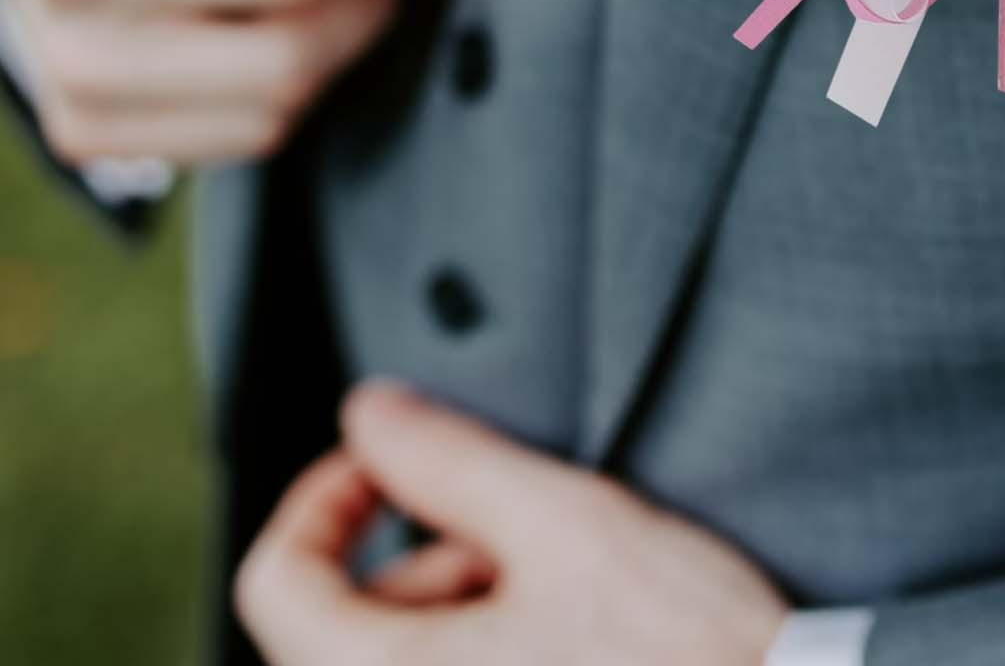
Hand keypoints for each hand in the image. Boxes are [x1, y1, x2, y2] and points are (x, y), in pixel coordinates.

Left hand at [235, 380, 789, 665]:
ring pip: (407, 658)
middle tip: (540, 540)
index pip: (276, 582)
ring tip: (576, 595)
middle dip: (436, 554)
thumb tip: (366, 409)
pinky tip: (580, 641)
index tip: (393, 460)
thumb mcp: (563, 524)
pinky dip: (494, 650)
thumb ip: (449, 461)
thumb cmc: (681, 646)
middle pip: (351, 624)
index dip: (325, 496)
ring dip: (470, 604)